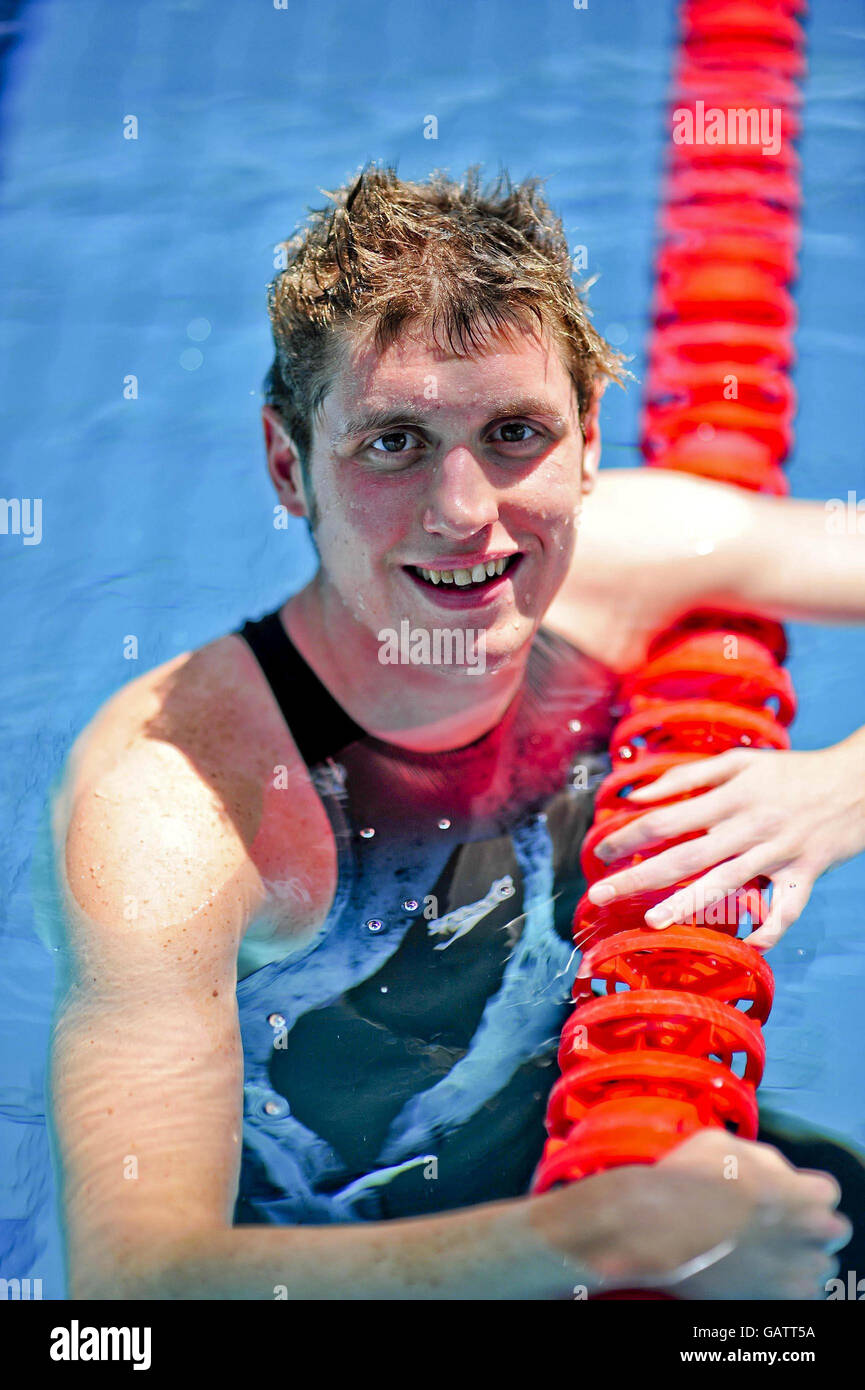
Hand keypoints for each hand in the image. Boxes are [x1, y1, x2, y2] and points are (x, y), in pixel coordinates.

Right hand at [533, 1130, 850, 1299]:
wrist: (659, 1226)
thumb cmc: (690, 1178)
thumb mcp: (725, 1143)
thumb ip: (761, 1160)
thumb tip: (772, 1172)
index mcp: (803, 1193)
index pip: (827, 1192)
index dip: (803, 1191)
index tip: (784, 1194)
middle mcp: (810, 1235)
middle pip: (833, 1231)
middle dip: (810, 1226)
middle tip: (779, 1223)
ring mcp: (796, 1272)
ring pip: (819, 1267)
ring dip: (800, 1258)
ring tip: (766, 1251)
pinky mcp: (776, 1300)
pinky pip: (798, 1295)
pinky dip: (783, 1285)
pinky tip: (757, 1272)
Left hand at [588, 741, 864, 949]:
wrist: (859, 781)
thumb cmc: (790, 771)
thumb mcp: (741, 761)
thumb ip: (689, 776)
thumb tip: (639, 794)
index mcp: (731, 796)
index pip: (667, 818)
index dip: (629, 835)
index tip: (600, 850)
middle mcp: (751, 826)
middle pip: (686, 856)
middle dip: (638, 876)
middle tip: (601, 893)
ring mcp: (779, 853)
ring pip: (727, 884)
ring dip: (688, 905)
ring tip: (653, 922)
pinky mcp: (805, 874)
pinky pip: (787, 909)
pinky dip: (769, 929)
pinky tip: (747, 944)